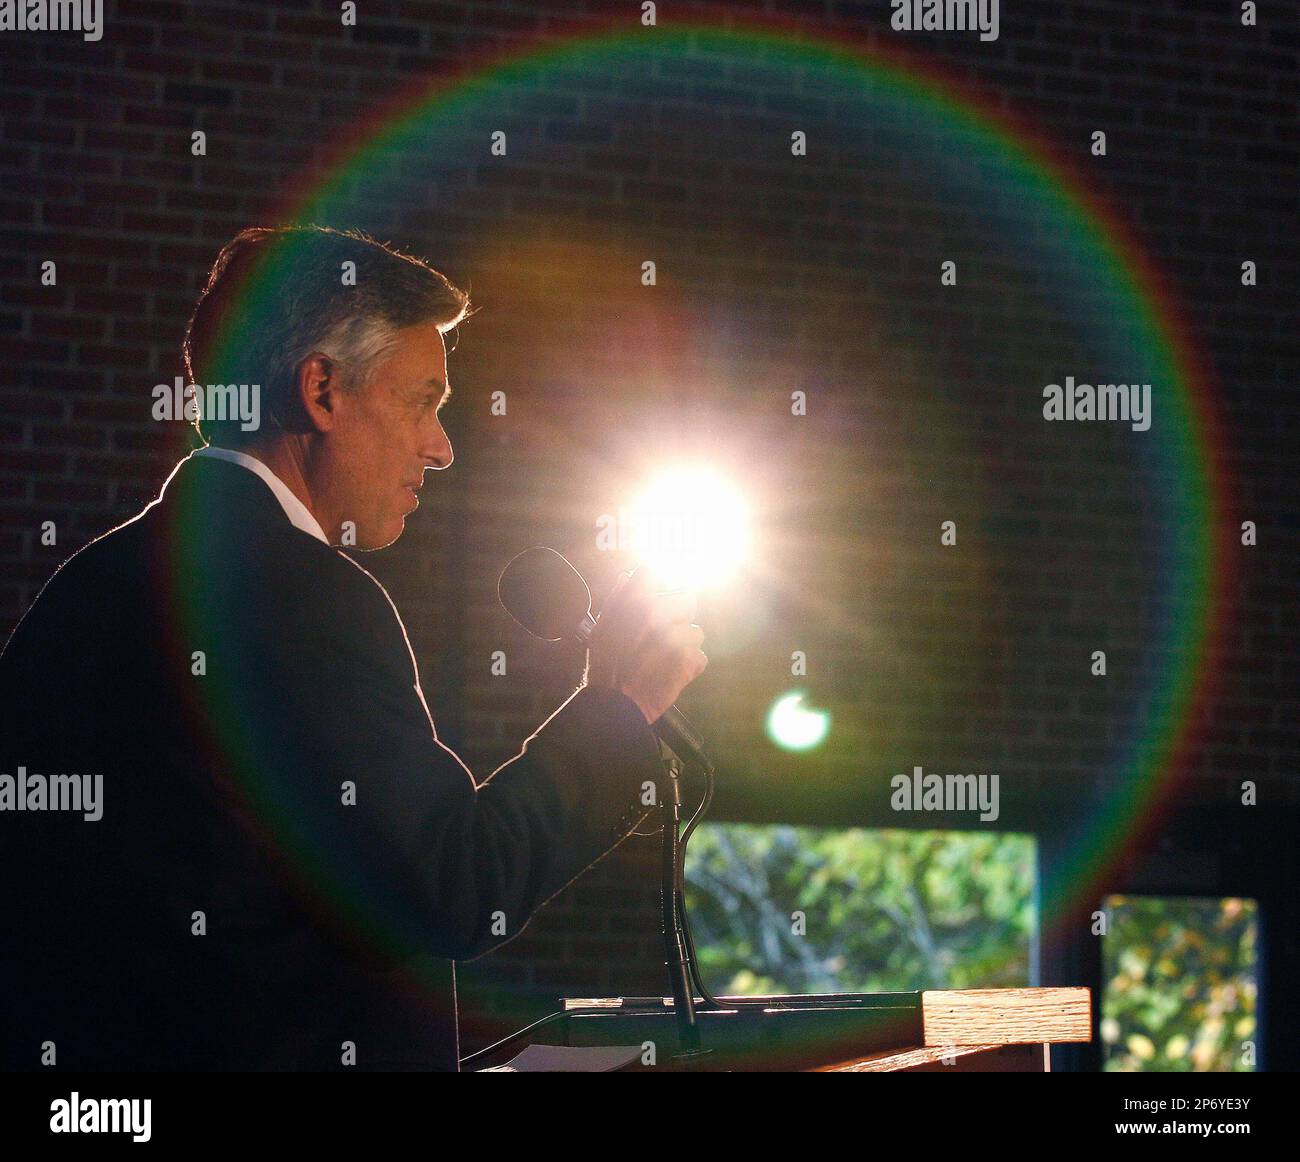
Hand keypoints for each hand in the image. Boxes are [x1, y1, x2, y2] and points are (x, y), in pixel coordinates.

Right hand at [585, 567, 707, 724]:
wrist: (612, 707)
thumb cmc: (605, 667)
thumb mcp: (601, 628)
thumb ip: (617, 599)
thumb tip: (630, 575)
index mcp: (632, 600)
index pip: (657, 568)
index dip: (669, 577)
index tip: (671, 585)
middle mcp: (653, 611)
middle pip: (689, 599)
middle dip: (681, 617)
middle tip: (664, 637)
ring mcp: (672, 634)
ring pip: (696, 631)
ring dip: (685, 647)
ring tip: (664, 661)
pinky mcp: (686, 658)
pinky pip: (701, 657)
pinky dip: (690, 669)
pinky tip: (673, 674)